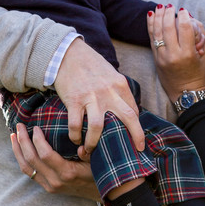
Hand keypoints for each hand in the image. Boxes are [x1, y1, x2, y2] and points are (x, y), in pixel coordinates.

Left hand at [11, 124, 98, 197]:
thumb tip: (81, 144)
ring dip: (18, 151)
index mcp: (67, 172)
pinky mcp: (47, 187)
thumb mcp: (97, 161)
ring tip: (13, 135)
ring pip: (26, 168)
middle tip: (18, 126)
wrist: (99, 193)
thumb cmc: (99, 172)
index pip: (45, 154)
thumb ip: (88, 153)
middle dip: (23, 141)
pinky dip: (22, 159)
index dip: (37, 140)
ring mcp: (49, 185)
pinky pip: (29, 173)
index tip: (35, 127)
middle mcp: (55, 181)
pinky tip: (19, 149)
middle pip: (31, 160)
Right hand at [52, 38, 143, 154]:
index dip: (137, 128)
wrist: (67, 53)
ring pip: (98, 127)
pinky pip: (76, 124)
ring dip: (94, 143)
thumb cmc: (90, 65)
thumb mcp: (110, 74)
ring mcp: (91, 96)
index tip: (137, 140)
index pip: (134, 110)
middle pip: (127, 118)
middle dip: (134, 137)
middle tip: (134, 152)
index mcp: (120, 85)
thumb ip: (118, 91)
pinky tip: (75, 140)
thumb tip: (127, 109)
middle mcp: (108, 92)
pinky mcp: (74, 100)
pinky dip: (75, 136)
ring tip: (90, 151)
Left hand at [148, 5, 204, 103]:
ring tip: (160, 6)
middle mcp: (173, 55)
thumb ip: (200, 33)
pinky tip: (151, 15)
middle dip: (169, 13)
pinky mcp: (155, 58)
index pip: (185, 28)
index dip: (183, 16)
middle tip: (170, 5)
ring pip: (157, 32)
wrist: (185, 91)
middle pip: (168, 27)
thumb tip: (188, 17)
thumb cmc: (198, 71)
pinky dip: (150, 25)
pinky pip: (151, 38)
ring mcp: (162, 57)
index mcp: (188, 53)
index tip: (184, 11)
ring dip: (158, 16)